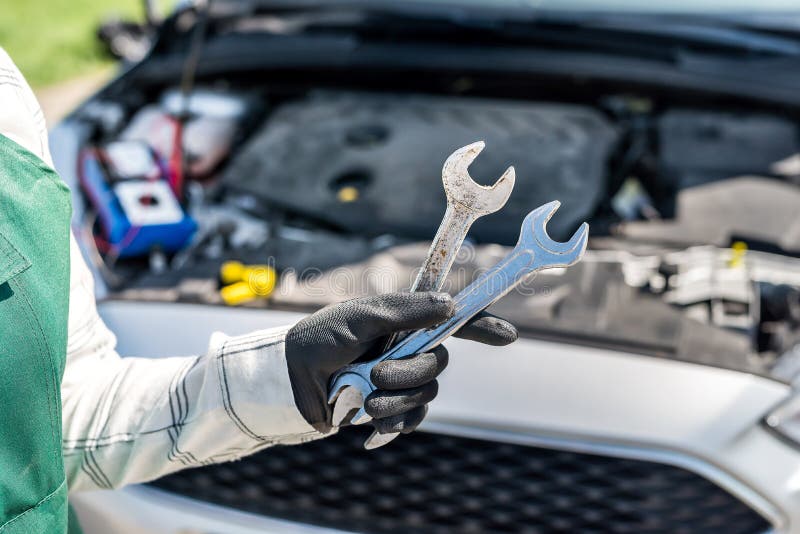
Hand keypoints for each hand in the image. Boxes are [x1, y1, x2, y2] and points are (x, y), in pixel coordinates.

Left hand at [285, 292, 516, 432]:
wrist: (288, 383)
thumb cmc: (319, 340)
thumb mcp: (359, 318)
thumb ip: (404, 312)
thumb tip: (451, 305)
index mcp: (402, 322)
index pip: (450, 321)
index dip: (481, 326)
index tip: (507, 336)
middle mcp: (405, 348)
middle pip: (438, 364)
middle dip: (409, 374)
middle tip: (376, 374)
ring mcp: (398, 380)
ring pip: (425, 395)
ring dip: (395, 401)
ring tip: (364, 402)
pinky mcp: (388, 409)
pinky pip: (411, 420)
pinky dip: (393, 425)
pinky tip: (371, 428)